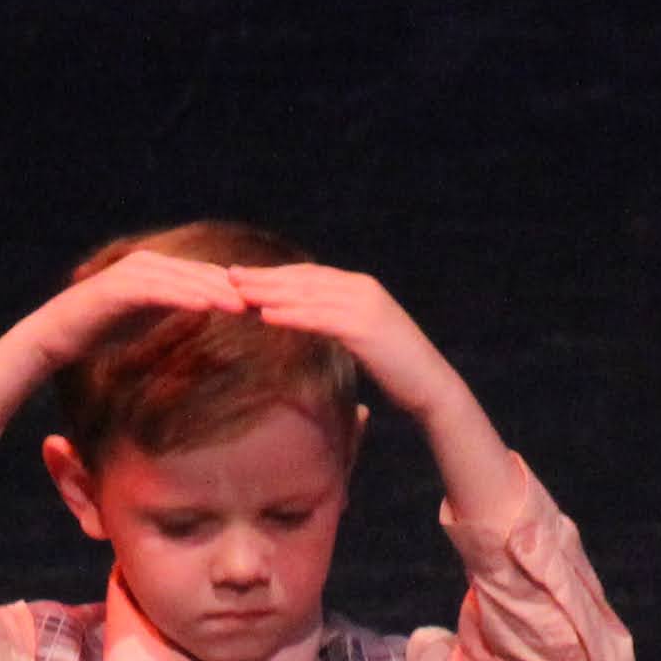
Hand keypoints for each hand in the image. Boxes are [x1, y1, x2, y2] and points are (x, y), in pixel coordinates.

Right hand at [28, 245, 254, 365]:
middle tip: (264, 303)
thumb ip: (174, 314)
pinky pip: (158, 292)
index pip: (204, 278)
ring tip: (243, 308)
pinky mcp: (119, 288)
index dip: (233, 290)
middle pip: (199, 275)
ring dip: (214, 293)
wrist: (53, 336)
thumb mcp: (144, 322)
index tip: (262, 304)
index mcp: (157, 271)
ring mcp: (132, 273)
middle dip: (232, 289)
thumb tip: (206, 314)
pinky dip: (182, 298)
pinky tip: (205, 309)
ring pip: (183, 281)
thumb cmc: (98, 331)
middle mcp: (147, 264)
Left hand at [218, 263, 459, 413]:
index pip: (309, 275)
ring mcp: (364, 306)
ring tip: (238, 293)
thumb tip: (312, 321)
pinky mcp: (364, 328)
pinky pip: (319, 319)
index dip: (275, 274)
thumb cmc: (396, 368)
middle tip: (228, 275)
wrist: (431, 386)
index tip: (244, 275)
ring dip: (269, 293)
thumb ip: (340, 322)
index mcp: (360, 287)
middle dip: (265, 277)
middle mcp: (361, 288)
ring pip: (307, 296)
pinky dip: (291, 315)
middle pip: (303, 279)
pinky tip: (265, 316)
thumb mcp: (364, 337)